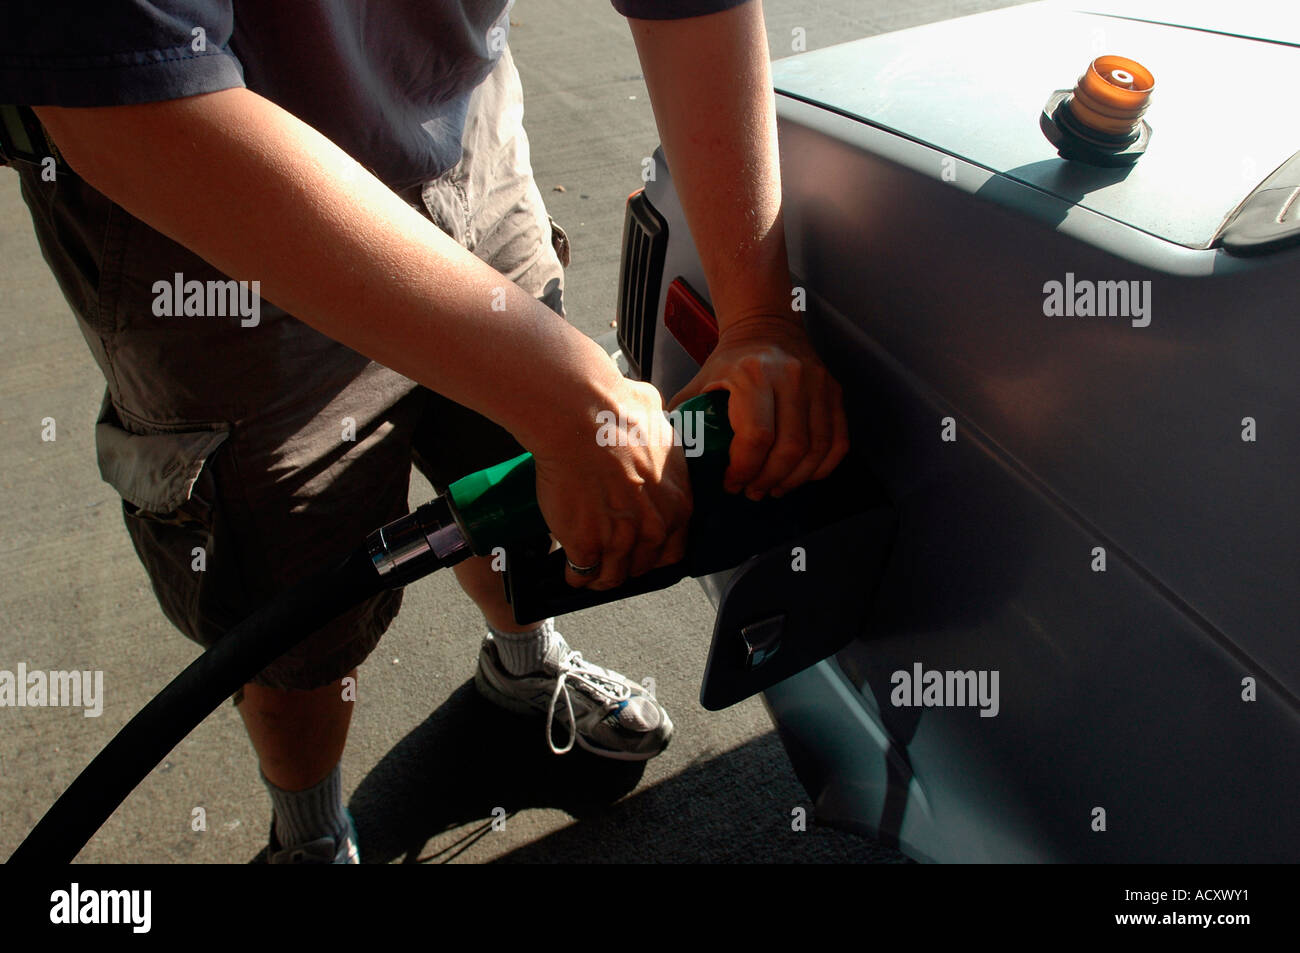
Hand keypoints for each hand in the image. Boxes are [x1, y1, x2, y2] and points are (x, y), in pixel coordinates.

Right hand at [531, 376, 692, 589]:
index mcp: (678, 501)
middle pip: (644, 566)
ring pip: (613, 577)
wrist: (580, 416)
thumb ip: (660, 434)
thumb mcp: (658, 421)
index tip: (642, 549)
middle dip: (628, 564)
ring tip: (589, 567)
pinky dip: (574, 574)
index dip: (655, 551)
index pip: (675, 548)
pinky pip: (581, 573)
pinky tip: (570, 568)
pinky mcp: (586, 544)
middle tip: (612, 556)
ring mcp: (620, 540)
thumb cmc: (616, 409)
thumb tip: (651, 417)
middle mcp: (655, 527)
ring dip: (601, 574)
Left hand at [669, 315, 848, 499]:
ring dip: (795, 478)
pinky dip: (823, 467)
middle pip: (790, 448)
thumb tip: (669, 454)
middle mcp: (790, 378)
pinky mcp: (834, 391)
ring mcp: (817, 384)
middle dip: (769, 479)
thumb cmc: (730, 362)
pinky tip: (802, 476)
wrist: (766, 325)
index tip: (732, 482)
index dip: (745, 469)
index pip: (757, 437)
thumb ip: (684, 415)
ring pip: (816, 448)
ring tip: (774, 488)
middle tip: (753, 491)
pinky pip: (838, 440)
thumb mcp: (700, 381)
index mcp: (752, 375)